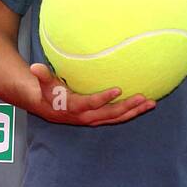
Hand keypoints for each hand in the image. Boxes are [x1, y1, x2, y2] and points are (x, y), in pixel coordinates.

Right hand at [26, 63, 154, 126]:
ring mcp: (96, 119)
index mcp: (75, 107)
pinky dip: (132, 111)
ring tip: (151, 103)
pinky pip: (118, 116)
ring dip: (135, 111)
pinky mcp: (101, 118)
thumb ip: (42, 75)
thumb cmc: (48, 92)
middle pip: (111, 113)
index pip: (92, 103)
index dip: (104, 97)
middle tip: (143, 98)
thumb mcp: (44, 84)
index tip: (118, 89)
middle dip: (128, 106)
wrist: (49, 108)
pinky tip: (146, 104)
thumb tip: (34, 67)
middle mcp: (87, 116)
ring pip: (118, 117)